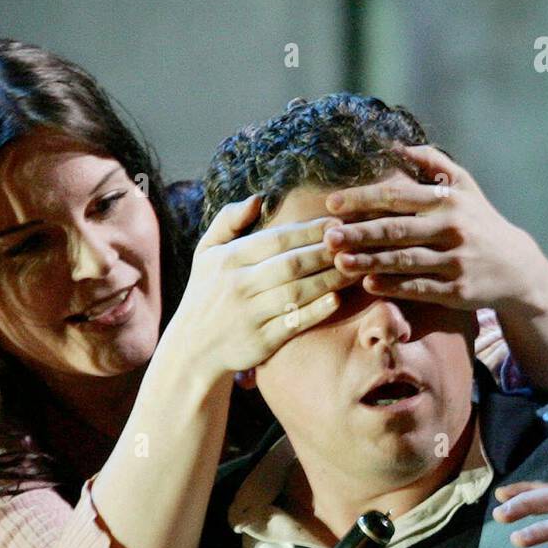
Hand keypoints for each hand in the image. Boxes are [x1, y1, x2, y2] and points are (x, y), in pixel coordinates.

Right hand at [166, 195, 359, 381]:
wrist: (193, 349)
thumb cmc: (205, 294)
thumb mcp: (205, 253)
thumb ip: (228, 220)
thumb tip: (258, 198)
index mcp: (229, 259)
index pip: (278, 239)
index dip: (311, 230)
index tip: (337, 223)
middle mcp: (239, 285)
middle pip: (293, 263)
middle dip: (327, 252)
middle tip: (354, 243)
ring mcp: (251, 315)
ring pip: (297, 292)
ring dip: (329, 279)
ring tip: (354, 268)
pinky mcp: (261, 342)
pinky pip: (293, 323)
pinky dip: (316, 311)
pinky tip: (336, 300)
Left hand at [322, 143, 546, 313]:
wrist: (517, 267)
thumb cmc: (481, 222)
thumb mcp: (465, 186)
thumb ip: (432, 163)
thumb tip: (395, 146)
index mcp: (447, 201)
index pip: (397, 196)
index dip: (363, 199)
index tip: (332, 205)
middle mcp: (452, 228)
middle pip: (396, 229)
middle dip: (359, 233)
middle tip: (328, 237)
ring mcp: (455, 261)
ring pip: (405, 261)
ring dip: (369, 262)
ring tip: (339, 263)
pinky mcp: (457, 291)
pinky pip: (420, 288)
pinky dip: (394, 286)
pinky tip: (369, 285)